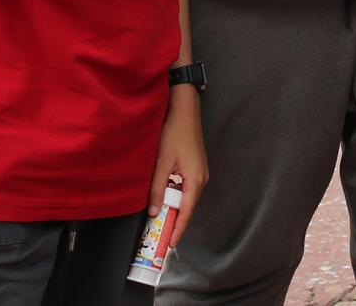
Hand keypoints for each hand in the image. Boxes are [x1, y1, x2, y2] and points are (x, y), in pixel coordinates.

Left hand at [147, 87, 206, 250]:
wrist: (184, 110)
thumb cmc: (174, 133)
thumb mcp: (162, 163)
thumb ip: (157, 188)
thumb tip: (154, 212)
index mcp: (195, 180)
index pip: (186, 212)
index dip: (178, 229)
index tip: (170, 244)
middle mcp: (201, 179)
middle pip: (187, 207)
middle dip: (175, 222)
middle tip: (160, 237)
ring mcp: (199, 173)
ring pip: (186, 198)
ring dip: (174, 210)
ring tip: (160, 222)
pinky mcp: (195, 168)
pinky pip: (186, 189)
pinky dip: (176, 198)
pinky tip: (165, 200)